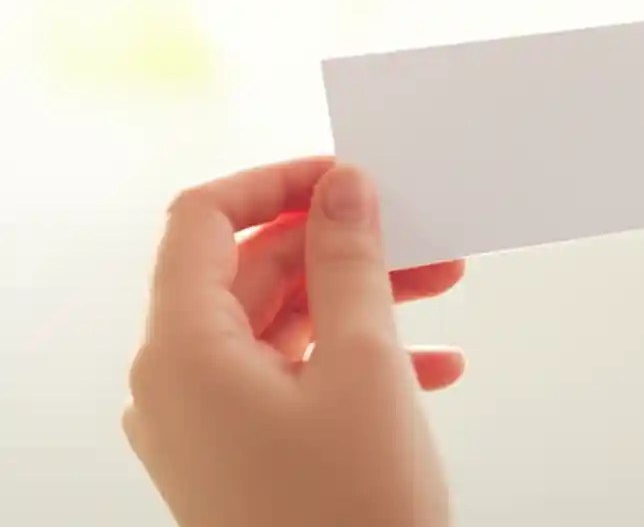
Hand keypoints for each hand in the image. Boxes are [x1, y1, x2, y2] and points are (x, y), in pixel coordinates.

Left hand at [124, 158, 464, 526]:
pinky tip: (431, 368)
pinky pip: (295, 379)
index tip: (346, 177)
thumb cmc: (349, 519)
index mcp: (183, 352)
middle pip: (252, 272)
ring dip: (361, 302)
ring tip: (437, 293)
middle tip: (418, 238)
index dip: (277, 183)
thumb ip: (349, 264)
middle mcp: (179, 384)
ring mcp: (209, 425)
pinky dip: (357, 360)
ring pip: (282, 325)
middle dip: (342, 249)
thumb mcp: (364, 368)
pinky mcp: (244, 455)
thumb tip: (343, 189)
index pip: (204, 220)